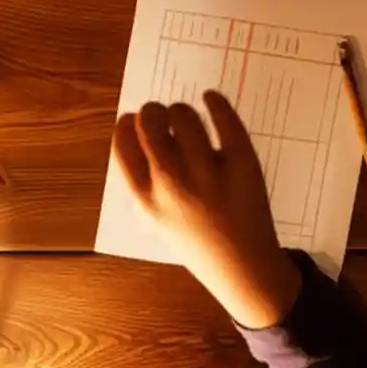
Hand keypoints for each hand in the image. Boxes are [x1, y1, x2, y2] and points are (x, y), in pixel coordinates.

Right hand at [112, 90, 300, 327]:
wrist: (243, 268)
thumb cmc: (195, 243)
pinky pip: (224, 118)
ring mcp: (208, 171)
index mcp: (145, 197)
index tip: (134, 121)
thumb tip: (136, 129)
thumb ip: (142, 181)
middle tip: (164, 117)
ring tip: (188, 120)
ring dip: (182, 111)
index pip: (123, 140)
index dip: (127, 123)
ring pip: (184, 114)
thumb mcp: (154, 219)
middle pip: (151, 120)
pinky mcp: (242, 162)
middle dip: (154, 112)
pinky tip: (211, 99)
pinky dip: (215, 102)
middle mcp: (171, 181)